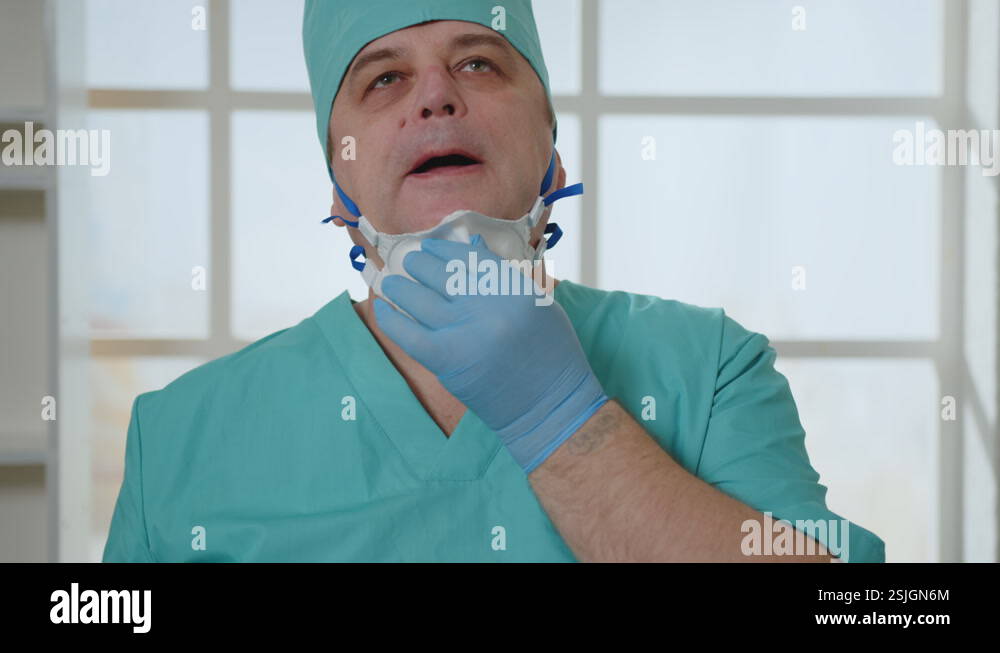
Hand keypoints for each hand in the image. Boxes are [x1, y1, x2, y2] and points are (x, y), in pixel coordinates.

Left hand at [373, 235, 609, 473]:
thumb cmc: (550, 354)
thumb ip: (503, 276)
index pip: (471, 259)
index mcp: (515, 290)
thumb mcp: (538, 304)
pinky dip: (391, 319)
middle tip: (410, 262)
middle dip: (420, 264)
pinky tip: (383, 307)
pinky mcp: (448, 361)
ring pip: (419, 299)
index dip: (446, 249)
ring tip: (392, 281)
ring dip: (400, 286)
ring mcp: (466, 334)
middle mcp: (489, 307)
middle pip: (441, 275)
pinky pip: (408, 334)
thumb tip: (468, 246)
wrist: (549, 407)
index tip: (432, 247)